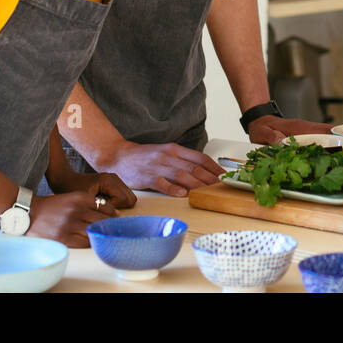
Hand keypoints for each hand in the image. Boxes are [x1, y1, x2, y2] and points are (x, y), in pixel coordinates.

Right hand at [28, 187, 113, 247]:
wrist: (28, 213)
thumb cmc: (53, 207)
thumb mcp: (71, 198)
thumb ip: (90, 204)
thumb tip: (114, 213)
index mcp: (79, 197)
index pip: (105, 207)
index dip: (112, 214)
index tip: (115, 219)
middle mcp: (76, 209)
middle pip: (102, 220)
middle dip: (108, 225)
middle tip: (112, 229)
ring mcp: (70, 224)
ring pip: (94, 231)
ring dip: (100, 234)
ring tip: (102, 236)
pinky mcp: (64, 237)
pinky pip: (84, 242)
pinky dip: (90, 242)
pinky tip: (91, 241)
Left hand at [49, 170, 136, 211]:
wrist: (65, 180)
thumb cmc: (72, 190)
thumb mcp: (85, 202)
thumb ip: (101, 208)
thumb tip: (116, 217)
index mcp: (108, 180)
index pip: (124, 199)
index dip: (113, 208)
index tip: (98, 207)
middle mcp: (114, 178)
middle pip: (130, 198)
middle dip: (119, 207)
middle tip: (102, 208)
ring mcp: (115, 179)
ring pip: (129, 197)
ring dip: (118, 205)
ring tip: (102, 205)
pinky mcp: (113, 183)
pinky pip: (124, 196)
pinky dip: (117, 203)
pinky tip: (104, 203)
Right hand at [99, 141, 224, 196]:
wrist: (118, 156)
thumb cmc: (145, 157)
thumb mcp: (166, 153)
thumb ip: (182, 160)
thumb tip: (203, 171)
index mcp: (175, 149)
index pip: (200, 157)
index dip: (213, 167)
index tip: (224, 176)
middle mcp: (167, 156)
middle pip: (193, 167)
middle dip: (209, 178)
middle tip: (220, 187)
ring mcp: (157, 166)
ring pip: (181, 174)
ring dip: (196, 184)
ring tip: (208, 192)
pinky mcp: (146, 177)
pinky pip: (161, 183)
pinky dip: (172, 188)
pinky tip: (182, 194)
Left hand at [248, 115, 333, 144]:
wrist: (260, 121)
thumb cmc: (262, 127)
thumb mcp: (262, 132)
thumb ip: (271, 136)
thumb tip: (281, 141)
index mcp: (299, 128)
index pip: (322, 130)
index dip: (336, 136)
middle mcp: (307, 129)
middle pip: (331, 134)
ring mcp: (308, 133)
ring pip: (328, 138)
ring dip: (339, 145)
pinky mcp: (307, 138)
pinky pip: (321, 142)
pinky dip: (330, 148)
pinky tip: (335, 159)